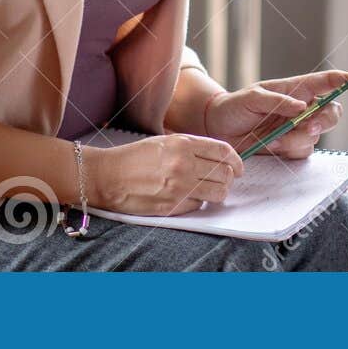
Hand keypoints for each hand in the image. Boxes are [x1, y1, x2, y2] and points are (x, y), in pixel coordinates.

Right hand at [83, 133, 242, 215]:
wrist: (108, 176)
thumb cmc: (135, 157)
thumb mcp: (166, 142)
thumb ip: (193, 148)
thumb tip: (219, 158)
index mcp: (184, 144)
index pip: (224, 152)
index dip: (237, 161)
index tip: (239, 167)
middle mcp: (184, 165)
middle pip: (225, 174)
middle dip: (229, 178)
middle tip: (224, 180)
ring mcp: (178, 187)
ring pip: (218, 193)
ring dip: (218, 192)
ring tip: (210, 191)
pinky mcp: (171, 206)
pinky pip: (198, 206)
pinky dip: (198, 203)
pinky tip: (188, 197)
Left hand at [203, 70, 347, 159]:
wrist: (218, 132)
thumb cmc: (234, 107)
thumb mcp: (251, 97)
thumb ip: (278, 100)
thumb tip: (302, 106)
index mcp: (296, 89)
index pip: (328, 81)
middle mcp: (302, 108)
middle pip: (331, 112)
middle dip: (324, 120)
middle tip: (306, 126)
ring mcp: (298, 129)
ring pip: (316, 135)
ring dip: (297, 139)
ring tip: (273, 139)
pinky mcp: (291, 148)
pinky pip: (304, 152)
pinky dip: (289, 150)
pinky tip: (271, 147)